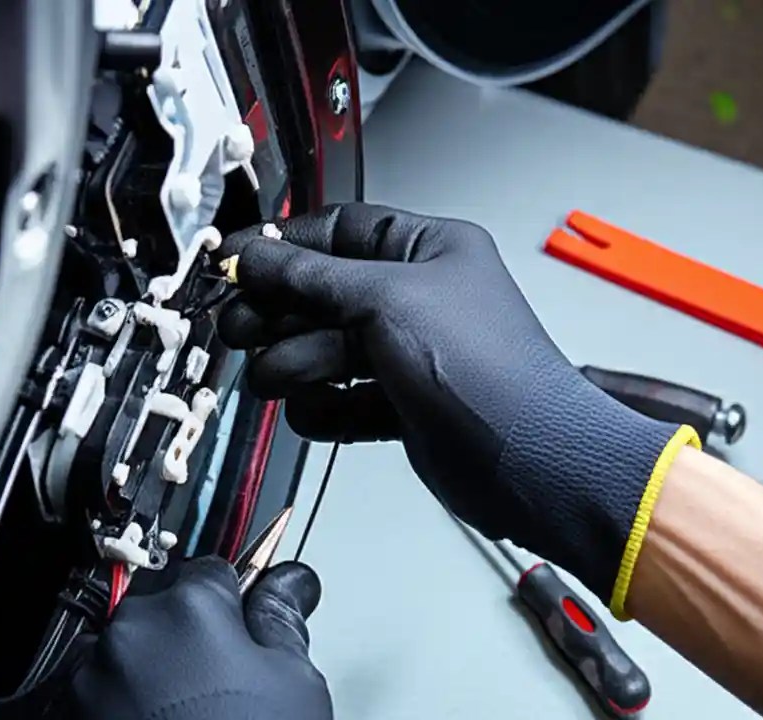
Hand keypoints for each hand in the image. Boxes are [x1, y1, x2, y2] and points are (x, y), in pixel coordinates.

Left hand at [64, 558, 331, 719]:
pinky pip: (99, 693)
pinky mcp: (69, 714)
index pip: (213, 572)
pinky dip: (121, 708)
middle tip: (222, 692)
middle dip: (190, 642)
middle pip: (166, 613)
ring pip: (129, 654)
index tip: (243, 630)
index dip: (235, 606)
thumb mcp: (294, 685)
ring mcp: (93, 676)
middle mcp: (131, 631)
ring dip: (151, 675)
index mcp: (191, 608)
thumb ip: (282, 620)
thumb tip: (288, 582)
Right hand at [218, 204, 693, 605]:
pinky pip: (346, 401)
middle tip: (237, 327)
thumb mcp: (384, 300)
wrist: (526, 458)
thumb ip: (312, 277)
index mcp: (427, 250)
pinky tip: (313, 414)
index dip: (283, 247)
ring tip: (273, 379)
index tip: (236, 264)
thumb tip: (259, 257)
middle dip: (278, 313)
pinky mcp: (404, 406)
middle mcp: (418, 298)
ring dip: (294, 366)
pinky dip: (324, 409)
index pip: (339, 232)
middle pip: (323, 293)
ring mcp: (410, 354)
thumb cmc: (485, 369)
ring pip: (328, 350)